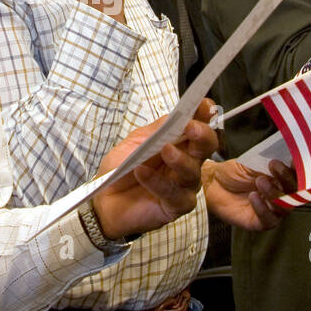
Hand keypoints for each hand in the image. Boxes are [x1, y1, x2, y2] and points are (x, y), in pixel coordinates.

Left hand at [89, 100, 218, 240]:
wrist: (104, 199)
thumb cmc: (121, 169)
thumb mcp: (135, 143)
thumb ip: (156, 130)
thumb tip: (176, 114)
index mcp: (179, 143)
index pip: (198, 126)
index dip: (204, 115)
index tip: (203, 105)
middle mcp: (187, 162)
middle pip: (206, 147)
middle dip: (202, 135)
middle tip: (192, 128)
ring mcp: (184, 185)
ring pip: (193, 172)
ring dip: (180, 159)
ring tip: (165, 150)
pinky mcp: (176, 206)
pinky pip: (174, 195)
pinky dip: (158, 182)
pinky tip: (142, 173)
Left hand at [202, 157, 296, 230]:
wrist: (212, 183)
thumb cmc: (233, 173)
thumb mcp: (252, 163)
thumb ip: (270, 162)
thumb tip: (287, 153)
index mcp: (281, 181)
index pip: (297, 178)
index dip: (296, 169)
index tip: (291, 159)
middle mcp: (280, 196)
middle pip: (295, 193)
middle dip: (286, 179)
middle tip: (273, 166)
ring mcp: (271, 210)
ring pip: (284, 207)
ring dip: (274, 193)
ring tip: (259, 181)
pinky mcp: (259, 223)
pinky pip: (269, 221)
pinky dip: (263, 209)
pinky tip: (253, 197)